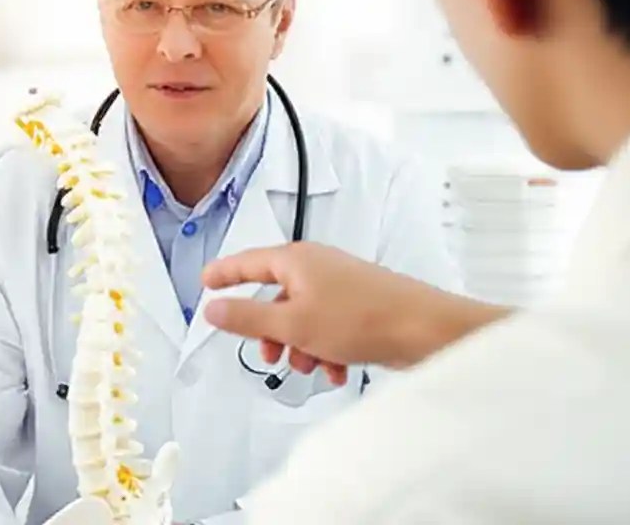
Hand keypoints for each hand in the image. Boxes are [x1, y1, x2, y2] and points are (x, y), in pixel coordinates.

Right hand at [202, 243, 507, 374]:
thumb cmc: (364, 318)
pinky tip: (334, 369)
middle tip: (267, 352)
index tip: (206, 282)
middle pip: (275, 296)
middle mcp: (317, 266)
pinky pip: (328, 327)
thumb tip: (214, 310)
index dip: (224, 274)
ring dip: (299, 345)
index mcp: (295, 261)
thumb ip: (247, 319)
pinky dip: (324, 349)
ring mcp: (340, 285)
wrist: (423, 330)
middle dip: (269, 330)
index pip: (246, 262)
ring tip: (309, 365)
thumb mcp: (291, 325)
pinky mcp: (359, 306)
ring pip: (302, 317)